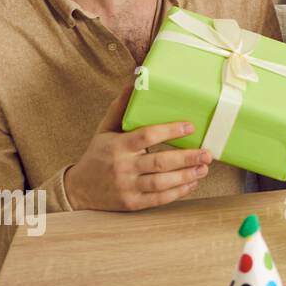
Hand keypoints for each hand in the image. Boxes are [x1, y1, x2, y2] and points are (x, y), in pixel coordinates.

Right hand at [64, 87, 212, 211]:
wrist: (78, 189)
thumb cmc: (98, 154)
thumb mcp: (104, 130)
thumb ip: (120, 108)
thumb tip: (134, 82)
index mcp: (118, 146)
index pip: (146, 136)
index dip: (170, 131)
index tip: (190, 126)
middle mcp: (123, 167)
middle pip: (159, 162)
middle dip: (187, 158)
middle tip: (207, 153)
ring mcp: (127, 187)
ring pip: (161, 182)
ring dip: (186, 176)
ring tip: (204, 168)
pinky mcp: (132, 203)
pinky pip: (159, 199)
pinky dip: (178, 192)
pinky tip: (192, 183)